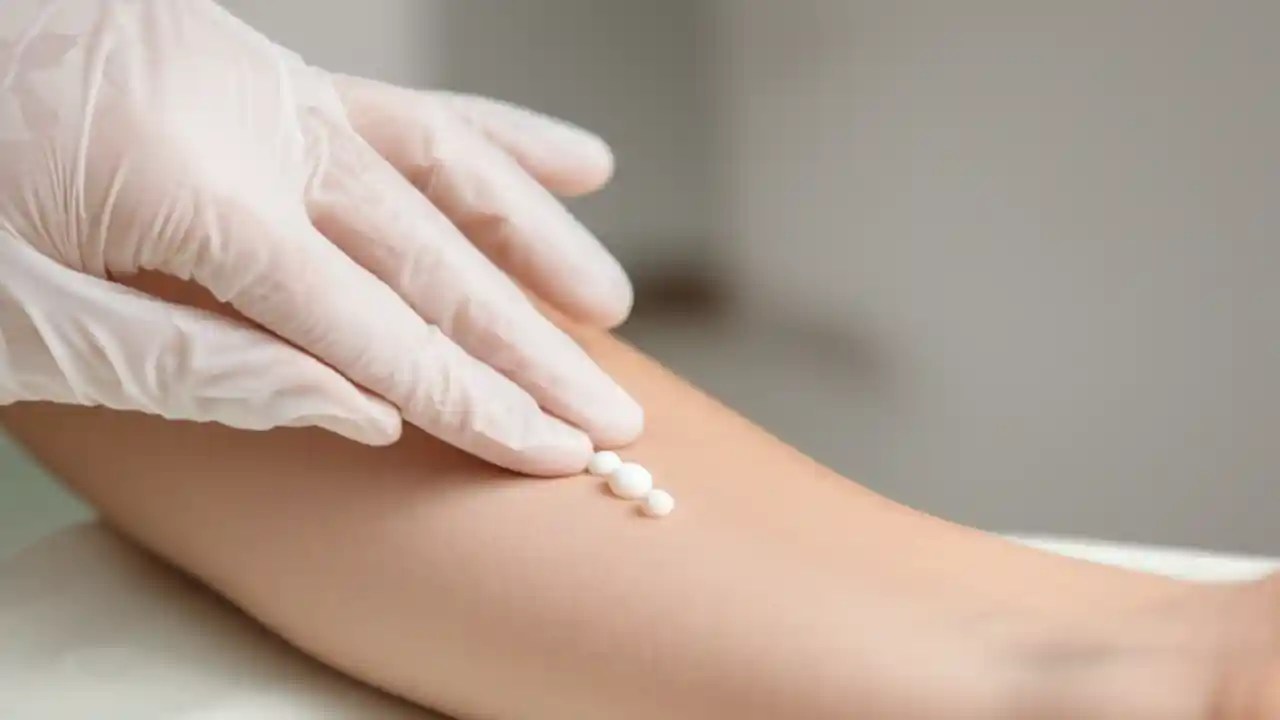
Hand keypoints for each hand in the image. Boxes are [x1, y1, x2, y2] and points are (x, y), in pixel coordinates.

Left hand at [0, 0, 641, 473]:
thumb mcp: (20, 324)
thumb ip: (199, 370)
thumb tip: (359, 411)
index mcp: (193, 192)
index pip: (374, 328)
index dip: (474, 399)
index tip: (557, 447)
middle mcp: (251, 121)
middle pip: (430, 254)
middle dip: (530, 346)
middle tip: (613, 413)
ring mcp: (261, 80)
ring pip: (439, 162)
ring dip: (535, 237)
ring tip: (609, 303)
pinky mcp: (257, 68)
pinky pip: (397, 105)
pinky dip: (489, 137)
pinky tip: (569, 161)